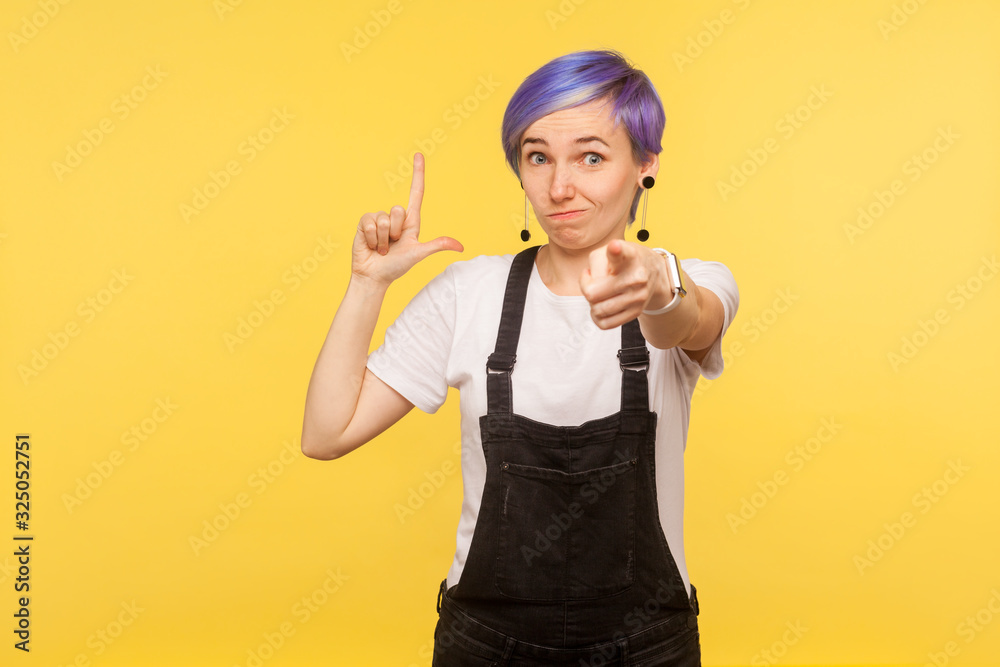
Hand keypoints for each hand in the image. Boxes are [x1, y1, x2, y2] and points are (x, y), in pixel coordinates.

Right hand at [352, 152, 462, 286]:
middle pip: (399, 210)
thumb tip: (460, 246)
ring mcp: (379, 218)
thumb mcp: (418, 254)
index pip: (416, 192)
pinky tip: (371, 245)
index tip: (419, 155)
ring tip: (382, 248)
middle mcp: (395, 217)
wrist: (374, 276)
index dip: (418, 173)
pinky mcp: (365, 222)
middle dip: (395, 232)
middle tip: (393, 245)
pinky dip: (372, 238)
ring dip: (383, 239)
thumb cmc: (397, 266)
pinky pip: (370, 222)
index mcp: (411, 221)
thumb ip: (437, 246)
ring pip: (384, 218)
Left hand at [579, 239, 667, 328]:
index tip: (614, 247)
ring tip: (599, 292)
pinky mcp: (636, 312)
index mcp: (629, 256)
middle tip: (592, 282)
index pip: (621, 253)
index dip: (615, 250)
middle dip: (586, 288)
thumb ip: (595, 264)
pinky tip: (600, 305)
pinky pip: (606, 323)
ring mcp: (638, 297)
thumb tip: (592, 288)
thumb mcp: (608, 250)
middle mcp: (636, 277)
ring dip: (592, 303)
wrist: (652, 271)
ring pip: (598, 310)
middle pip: (592, 293)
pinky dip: (597, 317)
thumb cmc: (625, 260)